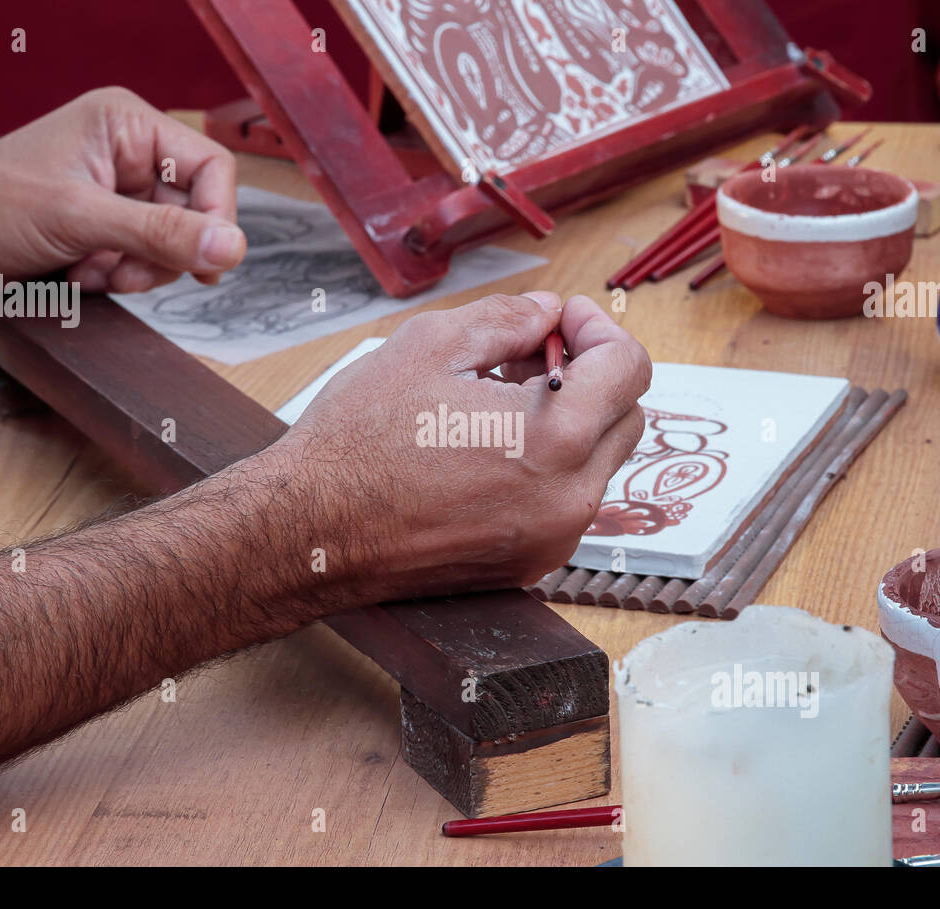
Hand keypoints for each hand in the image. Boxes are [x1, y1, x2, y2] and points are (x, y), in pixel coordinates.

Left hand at [0, 87, 244, 299]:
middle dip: (163, 251)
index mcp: (127, 125)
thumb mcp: (82, 219)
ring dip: (139, 270)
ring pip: (172, 243)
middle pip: (194, 212)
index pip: (210, 169)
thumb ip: (162, 233)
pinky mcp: (104, 226)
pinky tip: (81, 273)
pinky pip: (144, 260)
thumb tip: (229, 246)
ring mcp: (116, 192)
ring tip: (93, 270)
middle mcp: (127, 154)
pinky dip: (119, 276)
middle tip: (127, 270)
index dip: (214, 218)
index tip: (205, 261)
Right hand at [271, 292, 651, 599]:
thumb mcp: (429, 346)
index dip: (598, 329)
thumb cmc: (357, 444)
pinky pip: (565, 503)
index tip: (563, 319)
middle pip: (626, 418)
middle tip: (531, 355)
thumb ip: (508, 318)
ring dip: (571, 422)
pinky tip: (492, 447)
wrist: (310, 533)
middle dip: (593, 375)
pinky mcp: (527, 565)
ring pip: (597, 464)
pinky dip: (549, 468)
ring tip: (501, 400)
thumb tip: (547, 313)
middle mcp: (568, 499)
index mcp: (555, 439)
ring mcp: (550, 539)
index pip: (629, 369)